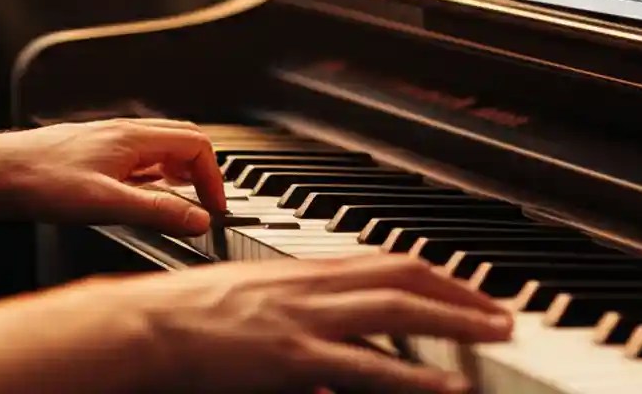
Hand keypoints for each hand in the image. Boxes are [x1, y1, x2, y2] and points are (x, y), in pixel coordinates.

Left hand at [0, 118, 224, 235]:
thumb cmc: (37, 181)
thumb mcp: (106, 204)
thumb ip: (156, 211)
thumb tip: (197, 219)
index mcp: (133, 137)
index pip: (196, 145)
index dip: (213, 177)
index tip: (213, 207)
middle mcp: (122, 132)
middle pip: (181, 141)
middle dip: (200, 173)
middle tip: (203, 203)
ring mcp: (105, 140)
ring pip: (157, 149)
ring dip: (175, 174)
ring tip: (175, 203)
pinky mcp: (89, 153)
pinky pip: (135, 158)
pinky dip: (150, 177)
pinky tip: (136, 198)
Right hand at [0, 255, 513, 393]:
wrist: (137, 325)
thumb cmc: (184, 315)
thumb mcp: (250, 299)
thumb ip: (299, 308)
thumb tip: (339, 331)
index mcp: (302, 270)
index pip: (387, 260)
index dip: (437, 273)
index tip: (471, 288)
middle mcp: (311, 285)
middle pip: (405, 277)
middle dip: (462, 294)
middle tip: (503, 312)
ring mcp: (303, 319)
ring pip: (398, 311)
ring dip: (455, 323)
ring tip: (497, 337)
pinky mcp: (290, 356)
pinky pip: (364, 365)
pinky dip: (410, 376)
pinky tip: (442, 386)